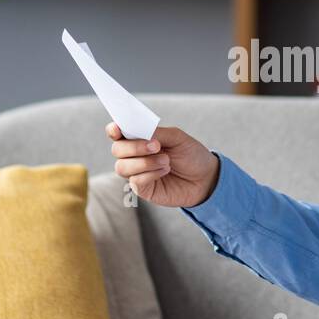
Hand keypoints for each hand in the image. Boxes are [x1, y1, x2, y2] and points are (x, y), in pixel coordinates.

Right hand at [106, 122, 220, 207]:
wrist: (205, 178)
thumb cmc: (190, 155)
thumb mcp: (177, 137)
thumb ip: (157, 132)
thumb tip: (139, 131)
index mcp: (139, 139)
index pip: (117, 133)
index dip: (113, 130)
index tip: (118, 129)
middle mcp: (134, 155)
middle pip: (117, 150)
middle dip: (135, 147)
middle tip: (157, 146)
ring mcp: (136, 173)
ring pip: (122, 167)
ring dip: (145, 162)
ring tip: (166, 161)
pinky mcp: (142, 189)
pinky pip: (135, 180)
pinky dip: (150, 174)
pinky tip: (165, 170)